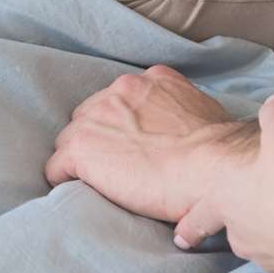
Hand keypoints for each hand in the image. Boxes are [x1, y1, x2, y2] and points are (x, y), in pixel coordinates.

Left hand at [44, 64, 251, 222]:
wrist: (212, 168)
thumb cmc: (217, 150)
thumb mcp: (202, 111)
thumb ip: (178, 109)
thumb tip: (175, 131)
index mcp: (152, 79)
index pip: (119, 100)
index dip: (122, 127)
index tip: (133, 146)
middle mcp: (121, 89)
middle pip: (90, 116)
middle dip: (100, 140)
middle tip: (120, 167)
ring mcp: (97, 116)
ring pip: (70, 141)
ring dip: (85, 161)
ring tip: (106, 183)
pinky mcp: (81, 147)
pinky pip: (56, 168)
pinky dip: (68, 182)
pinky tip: (92, 192)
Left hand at [175, 94, 273, 272]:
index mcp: (227, 199)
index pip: (200, 214)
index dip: (190, 224)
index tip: (180, 237)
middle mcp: (238, 230)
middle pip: (230, 232)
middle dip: (235, 227)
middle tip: (240, 226)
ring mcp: (260, 252)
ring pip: (257, 245)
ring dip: (266, 235)